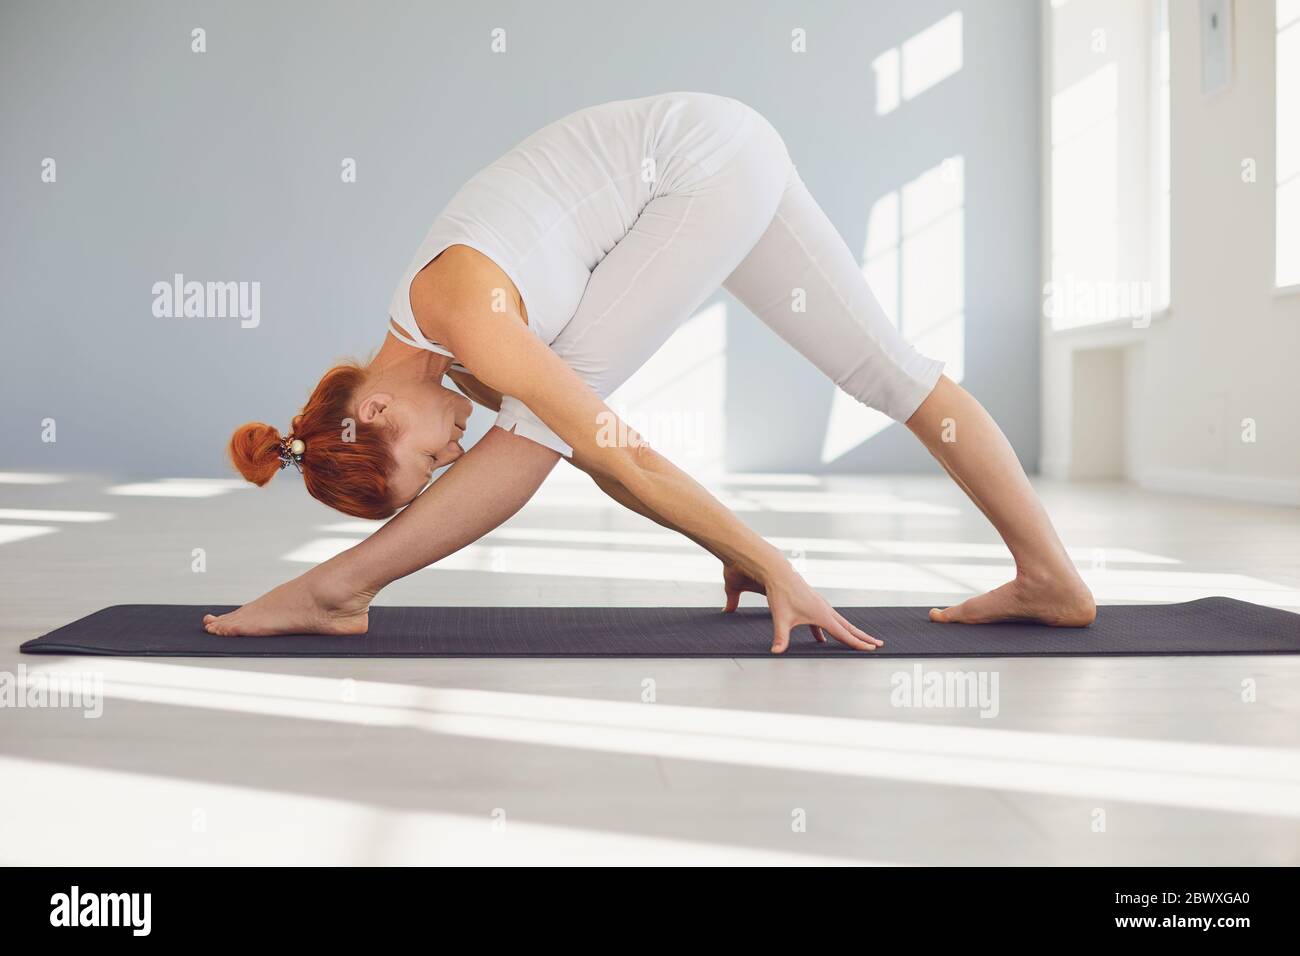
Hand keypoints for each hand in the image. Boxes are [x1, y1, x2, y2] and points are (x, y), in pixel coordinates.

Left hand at [724, 562, 882, 653]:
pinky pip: (823, 621)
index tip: (871, 648)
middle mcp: (825, 610)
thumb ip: (780, 637)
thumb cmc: (781, 594)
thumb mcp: (781, 618)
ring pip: (839, 623)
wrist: (779, 573)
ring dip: (850, 632)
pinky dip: (825, 631)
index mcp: (822, 615)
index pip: (844, 634)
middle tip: (878, 644)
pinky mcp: (813, 605)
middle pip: (849, 627)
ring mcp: (820, 606)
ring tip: (859, 640)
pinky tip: (820, 640)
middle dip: (864, 637)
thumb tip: (776, 651)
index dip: (858, 643)